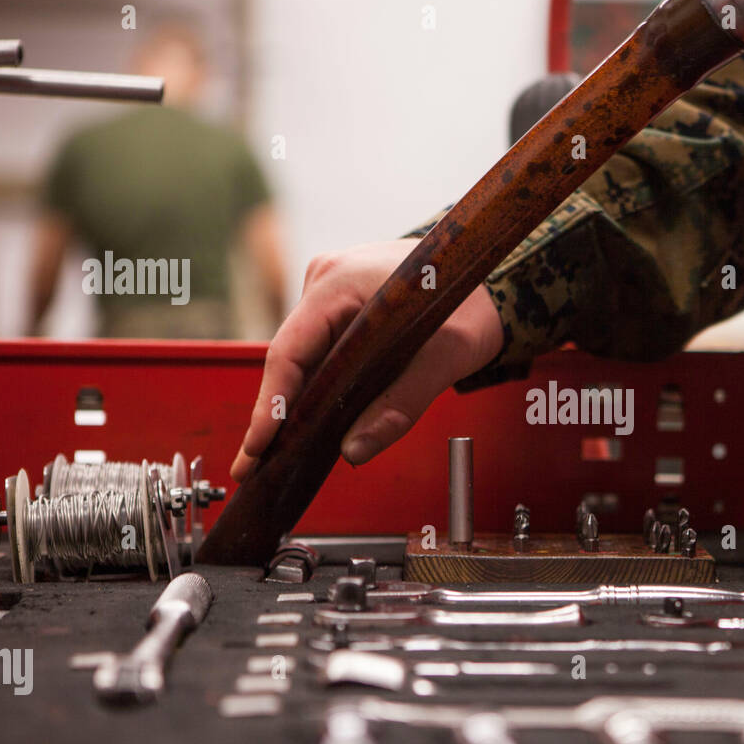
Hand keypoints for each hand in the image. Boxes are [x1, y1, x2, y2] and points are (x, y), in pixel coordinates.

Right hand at [230, 238, 503, 481]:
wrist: (487, 276)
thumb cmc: (471, 304)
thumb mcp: (446, 358)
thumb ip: (402, 404)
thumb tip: (355, 448)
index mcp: (342, 281)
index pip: (290, 350)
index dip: (271, 404)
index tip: (257, 446)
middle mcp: (326, 280)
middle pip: (288, 356)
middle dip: (274, 414)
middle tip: (255, 466)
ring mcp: (328, 290)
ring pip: (301, 357)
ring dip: (292, 404)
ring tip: (273, 456)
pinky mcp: (337, 305)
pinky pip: (317, 351)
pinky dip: (313, 388)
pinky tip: (306, 426)